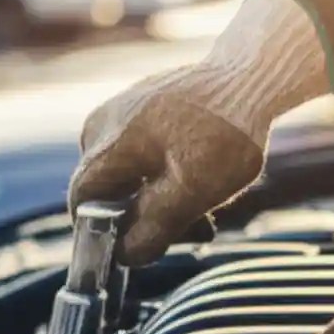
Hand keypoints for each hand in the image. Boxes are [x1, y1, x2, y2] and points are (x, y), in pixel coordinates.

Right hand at [69, 65, 266, 265]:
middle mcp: (103, 123)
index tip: (135, 249)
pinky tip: (202, 182)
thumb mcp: (193, 190)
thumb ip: (154, 228)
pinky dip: (168, 175)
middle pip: (109, 189)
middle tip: (194, 231)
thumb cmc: (225, 131)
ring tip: (206, 211)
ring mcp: (121, 111)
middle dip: (145, 218)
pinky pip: (143, 154)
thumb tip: (125, 256)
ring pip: (130, 174)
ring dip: (161, 200)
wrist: (251, 77)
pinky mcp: (141, 107)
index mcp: (108, 141)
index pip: (82, 199)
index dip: (101, 232)